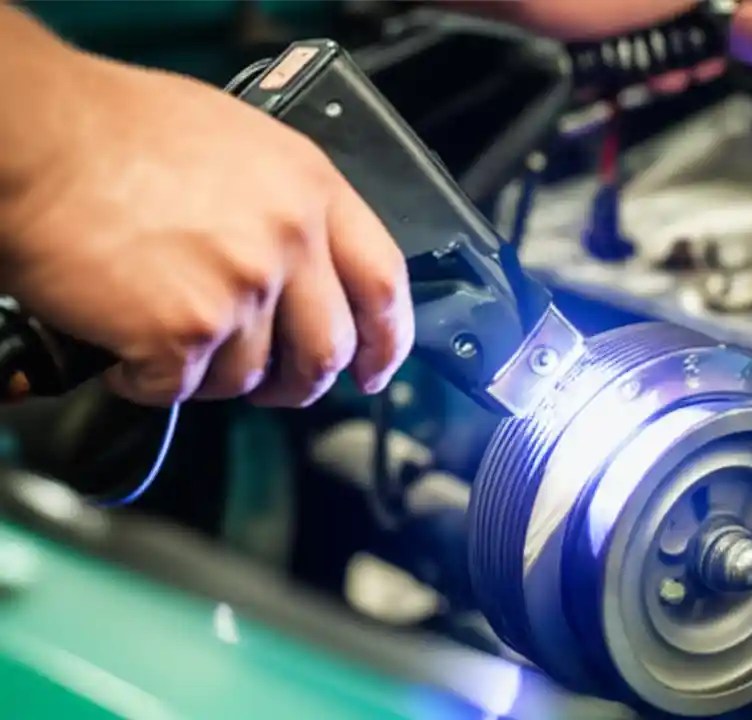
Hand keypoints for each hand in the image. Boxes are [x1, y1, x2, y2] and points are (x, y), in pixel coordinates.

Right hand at [0, 33, 412, 407]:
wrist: (37, 139)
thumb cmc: (114, 130)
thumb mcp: (238, 146)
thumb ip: (285, 208)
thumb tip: (303, 265)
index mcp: (311, 189)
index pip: (384, 282)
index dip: (388, 339)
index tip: (376, 367)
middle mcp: (289, 240)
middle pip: (327, 349)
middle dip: (299, 382)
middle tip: (271, 384)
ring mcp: (242, 290)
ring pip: (249, 378)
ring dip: (207, 373)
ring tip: (162, 330)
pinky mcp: (187, 333)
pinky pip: (181, 389)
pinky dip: (147, 379)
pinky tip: (124, 341)